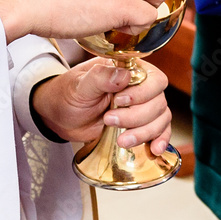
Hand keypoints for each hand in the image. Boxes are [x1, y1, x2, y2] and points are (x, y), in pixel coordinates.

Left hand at [31, 57, 170, 152]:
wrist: (60, 116)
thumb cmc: (69, 94)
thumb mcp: (80, 85)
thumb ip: (100, 77)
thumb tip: (123, 76)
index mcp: (129, 70)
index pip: (154, 79)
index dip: (142, 93)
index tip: (119, 101)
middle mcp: (140, 88)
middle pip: (158, 102)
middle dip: (136, 117)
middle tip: (109, 120)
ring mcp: (142, 107)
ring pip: (160, 119)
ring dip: (144, 132)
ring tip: (121, 139)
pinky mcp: (140, 126)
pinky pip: (159, 131)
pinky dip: (160, 140)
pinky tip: (153, 149)